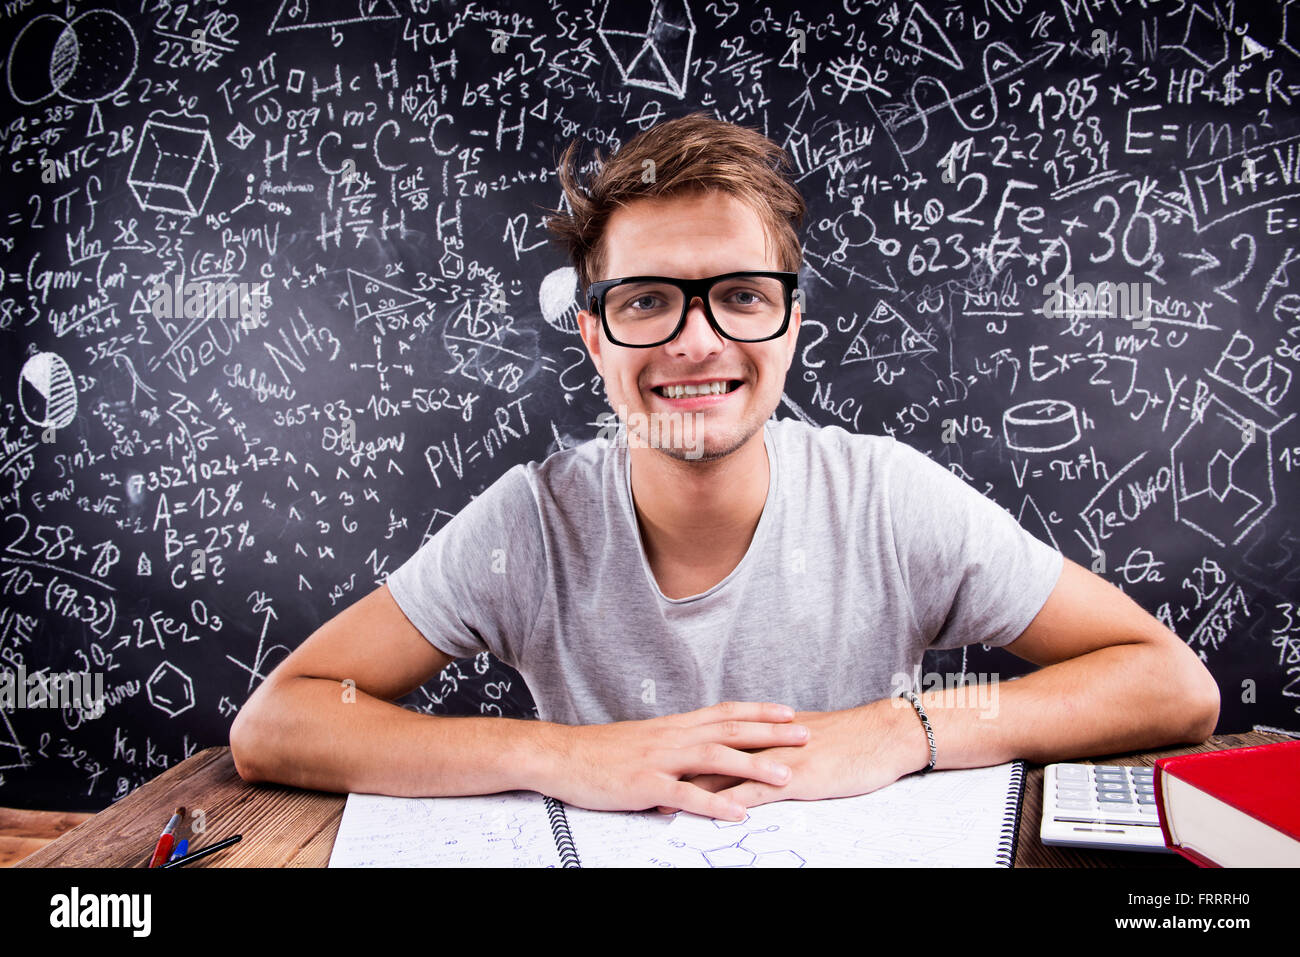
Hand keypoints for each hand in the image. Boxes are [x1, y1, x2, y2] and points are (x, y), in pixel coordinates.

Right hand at [538, 701, 810, 820]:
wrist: (562, 755)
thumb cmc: (603, 752)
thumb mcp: (646, 741)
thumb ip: (676, 744)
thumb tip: (701, 750)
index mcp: (674, 725)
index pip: (725, 712)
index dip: (759, 711)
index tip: (790, 711)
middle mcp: (673, 736)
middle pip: (730, 729)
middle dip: (771, 732)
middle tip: (806, 735)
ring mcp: (660, 759)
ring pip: (716, 758)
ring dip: (753, 766)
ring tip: (785, 775)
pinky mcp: (646, 784)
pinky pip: (686, 794)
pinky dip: (714, 803)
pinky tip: (737, 812)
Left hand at [655, 698, 928, 813]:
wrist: (885, 734)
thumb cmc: (853, 738)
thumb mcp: (809, 736)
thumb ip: (781, 742)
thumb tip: (761, 751)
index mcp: (765, 731)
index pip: (717, 739)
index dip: (685, 751)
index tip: (657, 762)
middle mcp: (764, 741)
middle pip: (709, 755)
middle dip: (676, 770)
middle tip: (644, 782)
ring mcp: (777, 759)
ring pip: (725, 775)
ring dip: (692, 791)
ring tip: (662, 804)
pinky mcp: (794, 778)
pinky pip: (755, 793)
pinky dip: (730, 804)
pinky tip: (711, 815)